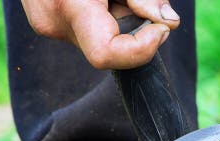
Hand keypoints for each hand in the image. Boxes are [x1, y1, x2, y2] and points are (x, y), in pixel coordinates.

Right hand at [21, 0, 180, 68]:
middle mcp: (53, 23)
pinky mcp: (50, 24)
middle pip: (112, 46)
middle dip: (134, 25)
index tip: (160, 29)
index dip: (141, 49)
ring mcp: (49, 26)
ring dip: (119, 18)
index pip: (107, 55)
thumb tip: (170, 23)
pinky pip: (89, 30)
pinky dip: (105, 15)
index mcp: (69, 6)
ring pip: (103, 39)